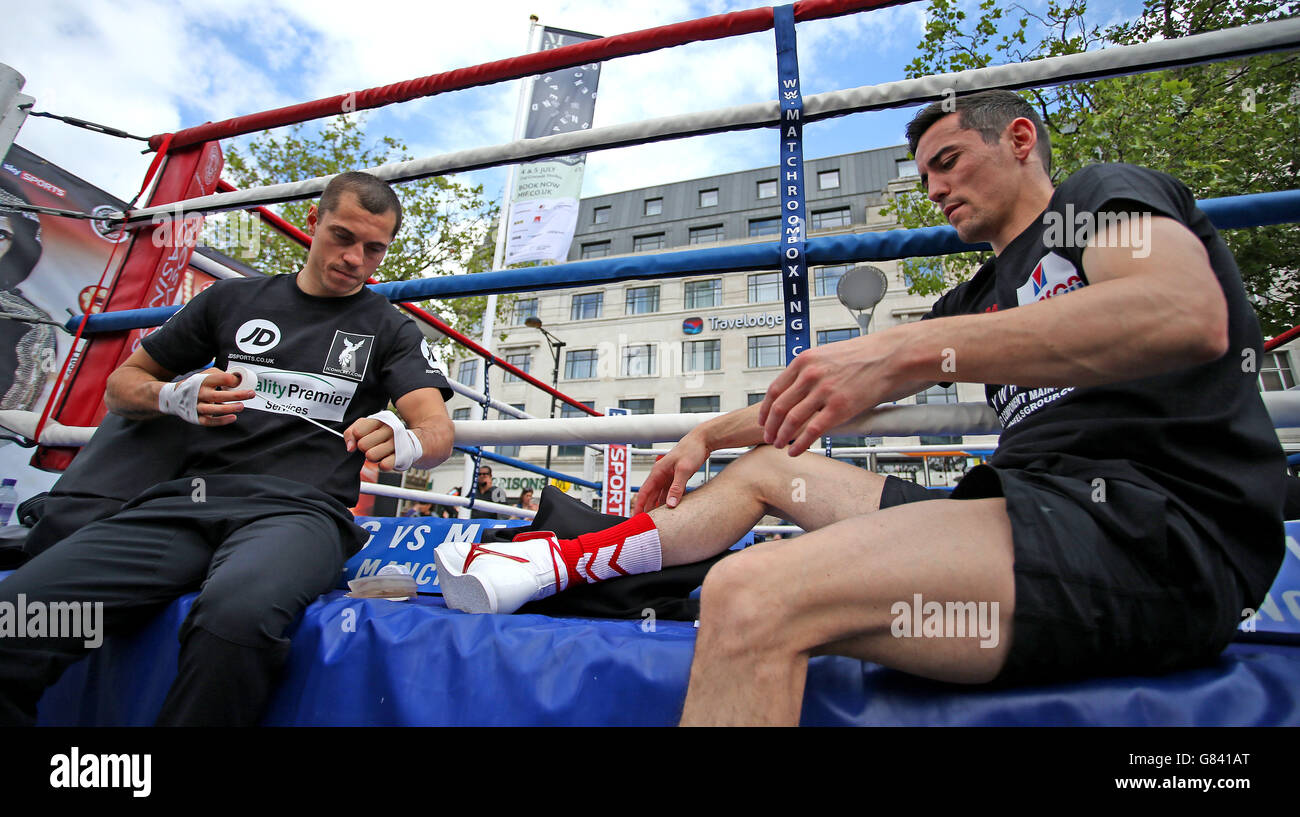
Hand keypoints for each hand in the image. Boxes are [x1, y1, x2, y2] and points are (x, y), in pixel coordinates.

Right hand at [159, 367, 255, 426]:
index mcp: (202, 381)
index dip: (231, 379)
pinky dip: (221, 421)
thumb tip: (238, 378)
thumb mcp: (206, 375)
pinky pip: (209, 421)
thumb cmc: (196, 385)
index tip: (240, 381)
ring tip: (241, 406)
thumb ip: (221, 375)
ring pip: (213, 409)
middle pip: (218, 395)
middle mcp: (199, 393)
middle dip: (236, 395)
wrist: (173, 396)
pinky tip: (233, 417)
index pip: (218, 378)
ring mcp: (196, 406)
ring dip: (228, 408)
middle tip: (250, 394)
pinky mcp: (196, 417)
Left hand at [344, 417, 396, 470]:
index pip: (357, 432)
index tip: (363, 436)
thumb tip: (350, 448)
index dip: (356, 437)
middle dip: (364, 448)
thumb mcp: (363, 427)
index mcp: (379, 420)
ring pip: (371, 456)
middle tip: (372, 445)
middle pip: (362, 445)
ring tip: (378, 451)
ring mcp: (397, 442)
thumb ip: (350, 433)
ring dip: (372, 457)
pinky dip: (382, 465)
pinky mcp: (401, 456)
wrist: (403, 439)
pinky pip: (384, 465)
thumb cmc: (378, 433)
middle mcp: (390, 429)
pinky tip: (385, 458)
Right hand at [632, 429, 710, 513]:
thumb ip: (677, 488)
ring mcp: (668, 477)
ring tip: (659, 520)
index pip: (644, 492)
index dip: (639, 505)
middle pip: (651, 496)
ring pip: (661, 496)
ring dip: (660, 506)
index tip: (636, 517)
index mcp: (657, 472)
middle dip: (648, 509)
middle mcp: (660, 475)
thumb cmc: (691, 449)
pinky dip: (671, 501)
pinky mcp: (677, 478)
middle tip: (647, 523)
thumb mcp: (684, 470)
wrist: (702, 440)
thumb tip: (671, 504)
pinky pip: (671, 493)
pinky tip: (673, 510)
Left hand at [758, 333, 904, 456]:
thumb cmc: (863, 355)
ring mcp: (824, 391)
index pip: (774, 390)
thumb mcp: (826, 355)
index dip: (765, 409)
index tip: (763, 420)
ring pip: (792, 420)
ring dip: (782, 436)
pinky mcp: (840, 407)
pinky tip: (794, 451)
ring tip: (779, 445)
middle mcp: (810, 375)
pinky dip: (800, 444)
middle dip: (770, 426)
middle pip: (779, 407)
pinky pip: (812, 430)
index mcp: (804, 361)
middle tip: (767, 437)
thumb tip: (795, 391)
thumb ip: (808, 371)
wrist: (890, 356)